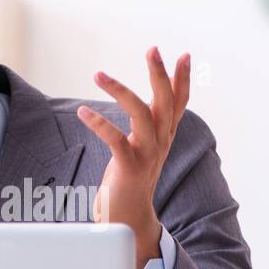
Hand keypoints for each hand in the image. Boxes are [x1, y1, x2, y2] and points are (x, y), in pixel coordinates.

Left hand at [77, 46, 190, 268]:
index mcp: (165, 136)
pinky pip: (116, 139)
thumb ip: (147, 128)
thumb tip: (142, 105)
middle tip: (153, 49)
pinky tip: (83, 111)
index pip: (179, 103)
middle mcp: (161, 142)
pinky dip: (99, 123)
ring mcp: (148, 154)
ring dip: (121, 91)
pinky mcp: (130, 167)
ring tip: (99, 74)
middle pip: (166, 102)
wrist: (130, 218)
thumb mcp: (144, 149)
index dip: (182, 79)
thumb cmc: (131, 180)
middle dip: (160, 74)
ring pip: (142, 114)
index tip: (184, 55)